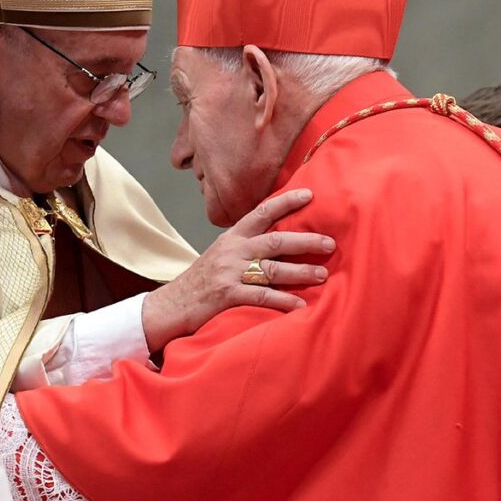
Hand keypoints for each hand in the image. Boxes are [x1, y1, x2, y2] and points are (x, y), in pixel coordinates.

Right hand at [142, 188, 334, 351]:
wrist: (170, 305)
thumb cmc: (201, 281)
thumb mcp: (221, 255)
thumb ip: (246, 246)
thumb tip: (281, 241)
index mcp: (231, 237)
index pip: (261, 212)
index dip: (285, 202)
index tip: (309, 195)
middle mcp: (232, 251)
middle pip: (274, 241)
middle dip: (305, 241)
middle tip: (330, 243)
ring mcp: (229, 272)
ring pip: (272, 269)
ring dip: (300, 272)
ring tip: (322, 275)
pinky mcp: (226, 295)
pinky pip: (261, 297)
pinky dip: (282, 300)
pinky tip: (299, 304)